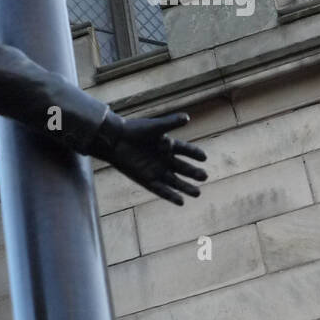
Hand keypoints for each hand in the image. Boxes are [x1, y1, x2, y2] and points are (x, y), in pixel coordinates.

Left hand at [88, 111, 206, 205]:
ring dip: (185, 187)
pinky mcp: (147, 179)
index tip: (204, 157)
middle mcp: (163, 159)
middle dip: (193, 172)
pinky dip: (171, 195)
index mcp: (166, 145)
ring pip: (175, 181)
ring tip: (198, 193)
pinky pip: (161, 189)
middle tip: (204, 176)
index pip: (184, 150)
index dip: (194, 153)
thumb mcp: (154, 127)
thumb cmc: (134, 131)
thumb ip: (170, 123)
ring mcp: (156, 170)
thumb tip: (187, 118)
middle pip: (182, 168)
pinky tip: (181, 201)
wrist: (115, 140)